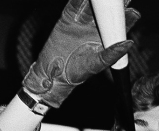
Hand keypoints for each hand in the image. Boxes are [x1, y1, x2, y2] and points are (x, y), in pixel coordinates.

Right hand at [23, 0, 137, 109]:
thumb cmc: (76, 72)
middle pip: (106, 11)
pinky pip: (73, 7)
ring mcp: (82, 22)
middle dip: (109, 4)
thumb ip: (111, 55)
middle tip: (113, 0)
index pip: (119, 22)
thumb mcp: (95, 65)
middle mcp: (96, 27)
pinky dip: (77, 1)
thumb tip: (129, 43)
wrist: (52, 74)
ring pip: (90, 7)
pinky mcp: (68, 20)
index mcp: (107, 37)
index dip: (125, 14)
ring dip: (94, 1)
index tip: (128, 10)